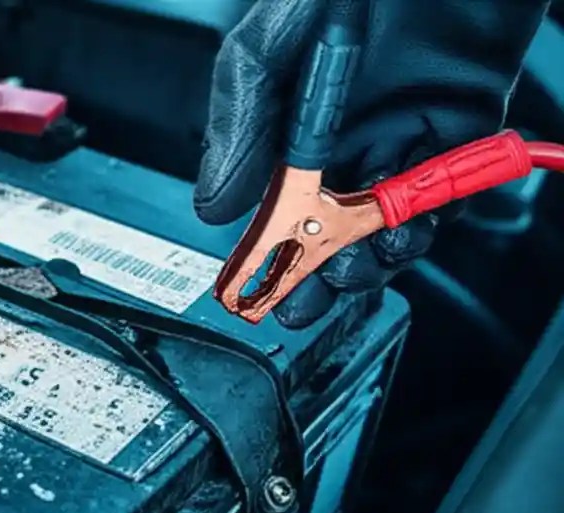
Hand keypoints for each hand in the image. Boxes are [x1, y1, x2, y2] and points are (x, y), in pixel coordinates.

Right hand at [195, 0, 549, 327]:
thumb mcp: (263, 51)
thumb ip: (238, 128)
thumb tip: (212, 205)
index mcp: (292, 121)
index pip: (275, 205)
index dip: (267, 252)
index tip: (256, 289)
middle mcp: (347, 132)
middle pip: (333, 225)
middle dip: (321, 272)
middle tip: (308, 299)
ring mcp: (404, 129)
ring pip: (388, 218)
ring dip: (374, 254)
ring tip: (361, 263)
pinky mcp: (461, 121)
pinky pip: (446, 187)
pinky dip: (427, 217)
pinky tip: (406, 227)